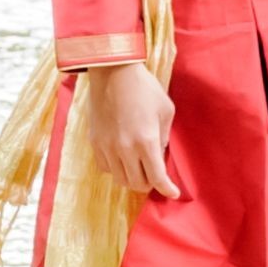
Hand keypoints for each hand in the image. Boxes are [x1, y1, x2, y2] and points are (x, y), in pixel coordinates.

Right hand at [81, 61, 179, 198]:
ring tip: (141, 168)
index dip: (167, 189)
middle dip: (150, 184)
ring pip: (120, 179)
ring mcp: (106, 147)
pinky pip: (105, 168)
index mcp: (146, 140)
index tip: (173, 193)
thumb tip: (159, 155)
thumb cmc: (145, 88)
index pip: (156, 178)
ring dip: (132, 178)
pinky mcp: (94, 142)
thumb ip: (164, 137)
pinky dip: (116, 169)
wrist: (112, 73)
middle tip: (156, 176)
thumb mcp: (165, 111)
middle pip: (137, 183)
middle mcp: (125, 148)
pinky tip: (124, 159)